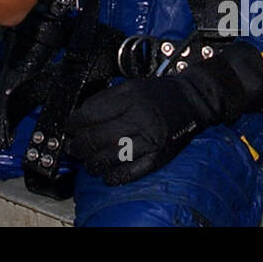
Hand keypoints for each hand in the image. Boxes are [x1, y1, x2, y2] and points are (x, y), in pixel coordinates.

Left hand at [64, 41, 262, 185]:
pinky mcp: (159, 156)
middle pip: (98, 137)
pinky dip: (115, 176)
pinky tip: (106, 175)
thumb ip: (105, 99)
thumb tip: (81, 115)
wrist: (193, 101)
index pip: (92, 113)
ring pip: (111, 157)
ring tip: (86, 161)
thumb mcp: (130, 85)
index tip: (69, 126)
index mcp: (130, 98)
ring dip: (93, 163)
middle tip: (73, 146)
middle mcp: (140, 118)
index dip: (74, 122)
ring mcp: (151, 139)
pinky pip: (132, 171)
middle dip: (79, 145)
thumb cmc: (159, 92)